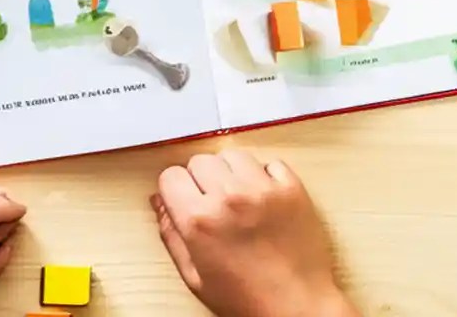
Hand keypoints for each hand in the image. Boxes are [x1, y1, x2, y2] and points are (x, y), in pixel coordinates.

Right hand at [151, 151, 357, 316]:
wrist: (296, 307)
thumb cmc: (247, 299)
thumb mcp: (195, 276)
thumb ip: (172, 235)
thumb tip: (160, 204)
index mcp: (199, 221)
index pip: (171, 176)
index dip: (174, 189)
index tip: (183, 197)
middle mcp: (230, 198)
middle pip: (201, 161)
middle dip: (200, 178)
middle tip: (211, 201)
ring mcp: (263, 190)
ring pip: (233, 155)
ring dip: (231, 171)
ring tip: (238, 197)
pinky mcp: (292, 189)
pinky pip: (271, 163)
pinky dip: (265, 175)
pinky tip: (264, 198)